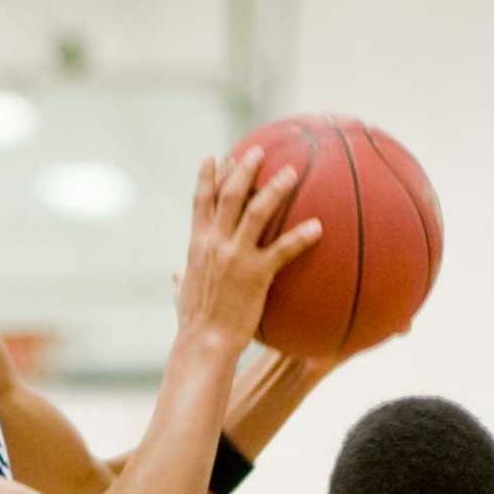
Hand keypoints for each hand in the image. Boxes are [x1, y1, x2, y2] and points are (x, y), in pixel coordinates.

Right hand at [176, 150, 321, 355]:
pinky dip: (301, 237)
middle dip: (244, 169)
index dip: (207, 177)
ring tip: (291, 172)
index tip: (214, 157)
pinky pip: (283, 249)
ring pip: (257, 211)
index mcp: (197, 246)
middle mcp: (215, 244)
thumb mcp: (182, 296)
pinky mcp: (256, 274)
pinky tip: (318, 227)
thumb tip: (175, 277)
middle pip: (230, 195)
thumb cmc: (194, 324)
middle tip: (258, 150)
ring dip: (274, 188)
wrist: (204, 344)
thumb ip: (181, 280)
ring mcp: (235, 257)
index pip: (200, 202)